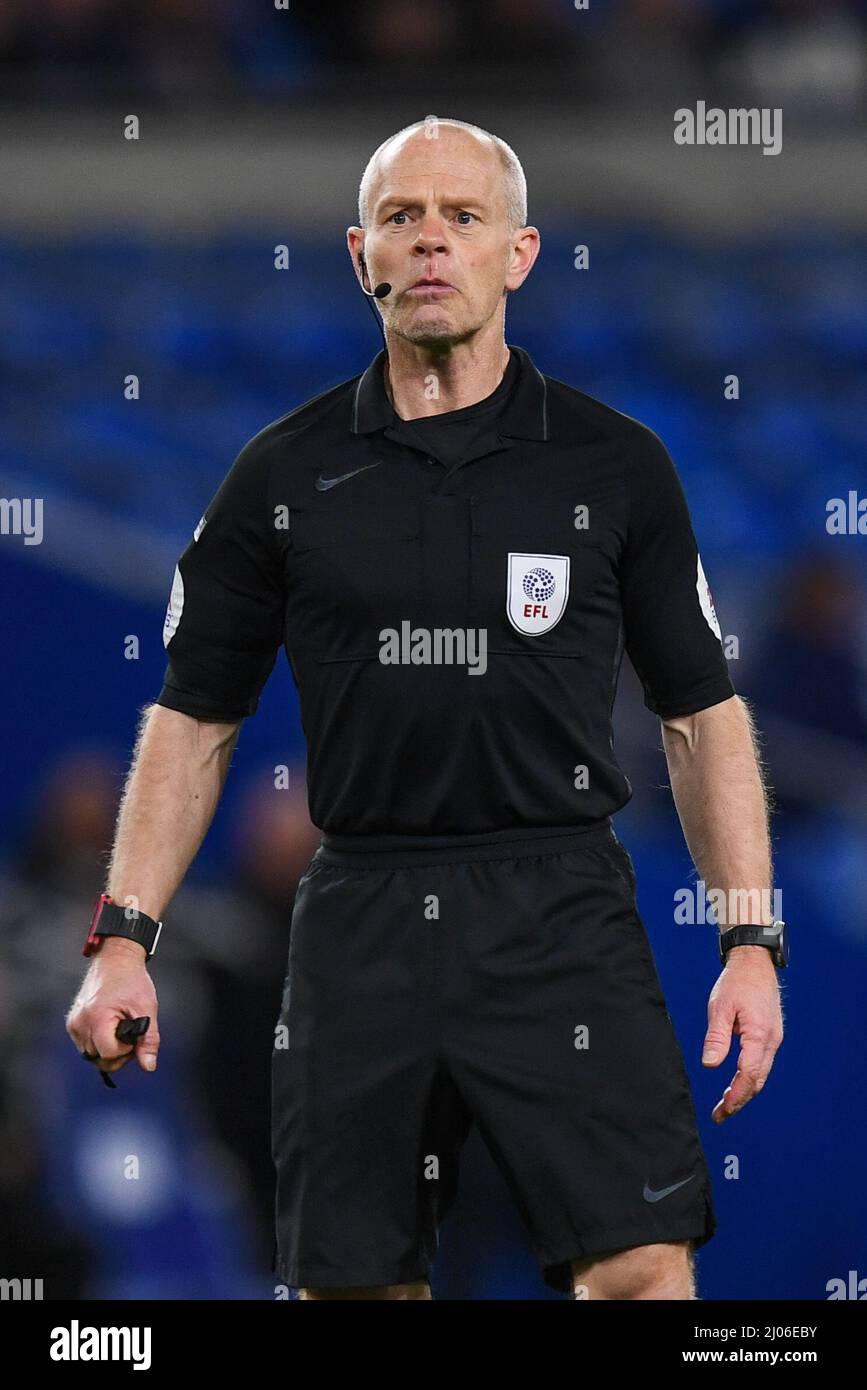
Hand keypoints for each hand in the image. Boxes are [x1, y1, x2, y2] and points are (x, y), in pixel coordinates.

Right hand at [66, 937, 159, 1077]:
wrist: (115, 959)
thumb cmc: (132, 981)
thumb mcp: (146, 1009)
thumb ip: (148, 1040)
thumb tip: (149, 1066)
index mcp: (97, 1018)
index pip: (109, 1054)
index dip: (126, 1049)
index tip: (134, 1033)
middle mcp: (79, 1023)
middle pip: (99, 1059)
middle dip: (118, 1053)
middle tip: (130, 1033)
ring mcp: (74, 1024)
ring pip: (91, 1056)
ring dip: (108, 1050)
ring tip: (120, 1029)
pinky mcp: (72, 1023)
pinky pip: (86, 1046)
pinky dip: (99, 1043)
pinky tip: (110, 1028)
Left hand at [702, 945, 782, 1122]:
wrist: (755, 962)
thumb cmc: (737, 981)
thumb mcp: (720, 1007)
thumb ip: (716, 1037)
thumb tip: (710, 1065)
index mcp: (759, 1034)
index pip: (749, 1074)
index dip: (737, 1095)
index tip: (723, 1110)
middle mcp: (771, 1040)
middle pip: (757, 1079)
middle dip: (740, 1100)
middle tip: (721, 1115)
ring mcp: (773, 1038)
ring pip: (761, 1073)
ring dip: (744, 1090)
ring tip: (726, 1105)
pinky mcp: (770, 1035)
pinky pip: (761, 1062)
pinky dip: (749, 1077)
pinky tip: (736, 1083)